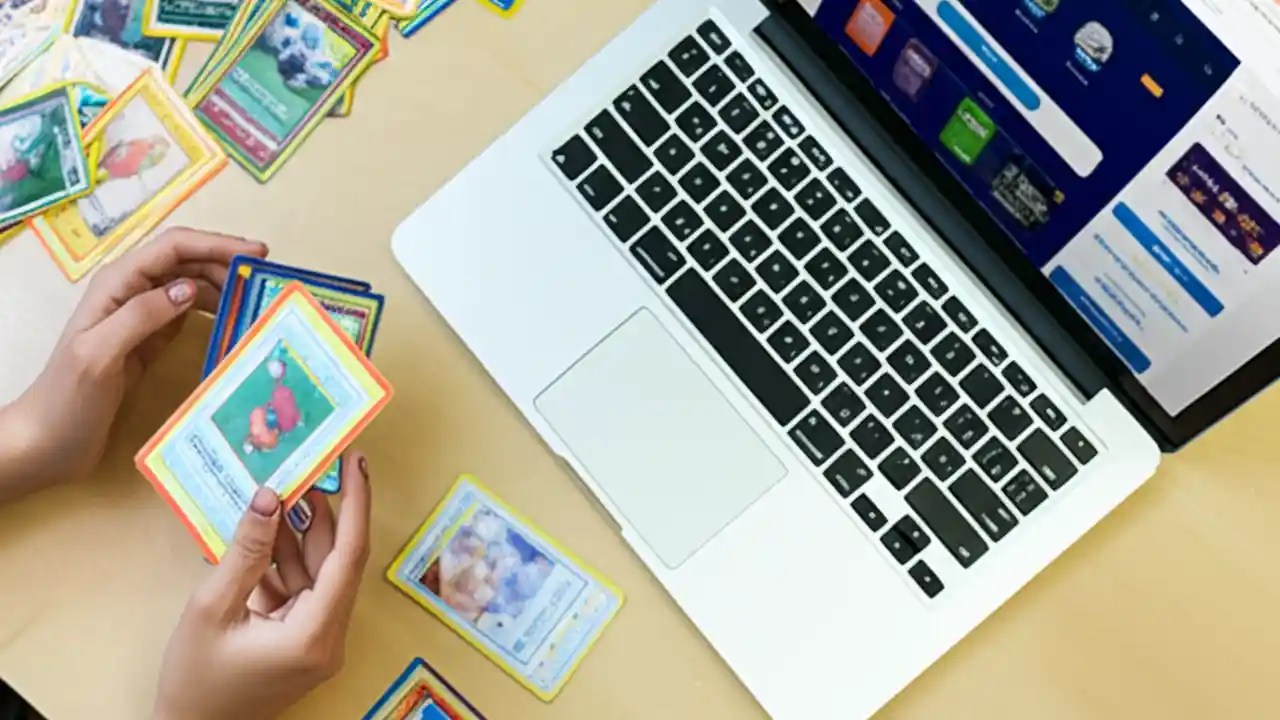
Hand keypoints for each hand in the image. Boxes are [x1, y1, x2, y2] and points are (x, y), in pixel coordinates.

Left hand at [0, 228, 266, 498]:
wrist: (49, 440)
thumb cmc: (68, 398)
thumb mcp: (99, 354)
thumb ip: (141, 316)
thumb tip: (189, 288)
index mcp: (115, 285)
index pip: (172, 248)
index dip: (216, 245)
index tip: (256, 254)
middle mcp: (130, 291)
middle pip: (185, 260)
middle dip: (226, 261)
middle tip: (266, 278)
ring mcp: (142, 314)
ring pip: (191, 283)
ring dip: (224, 285)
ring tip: (257, 298)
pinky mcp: (151, 338)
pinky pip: (190, 312)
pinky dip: (215, 309)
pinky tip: (234, 319)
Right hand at [154, 452, 371, 719]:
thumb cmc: (195, 681)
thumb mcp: (212, 609)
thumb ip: (245, 551)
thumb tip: (270, 496)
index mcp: (315, 634)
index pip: (349, 556)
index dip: (356, 504)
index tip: (355, 463)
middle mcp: (329, 639)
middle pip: (336, 561)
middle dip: (325, 512)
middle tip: (314, 465)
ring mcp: (318, 642)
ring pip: (318, 573)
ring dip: (299, 534)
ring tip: (282, 490)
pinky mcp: (303, 642)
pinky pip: (302, 590)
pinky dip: (284, 562)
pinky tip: (264, 533)